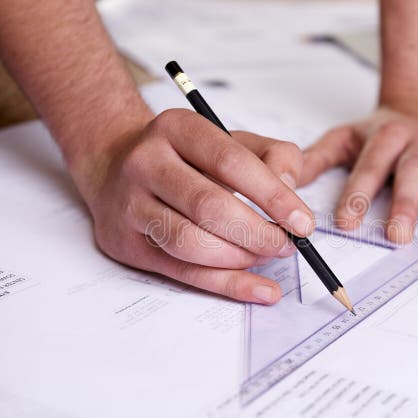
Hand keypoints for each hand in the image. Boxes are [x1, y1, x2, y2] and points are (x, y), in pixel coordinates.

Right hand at [72, 109, 314, 304]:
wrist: (114, 167)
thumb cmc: (186, 157)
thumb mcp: (232, 141)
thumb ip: (273, 156)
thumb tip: (290, 191)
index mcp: (176, 128)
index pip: (230, 161)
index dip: (272, 195)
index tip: (302, 221)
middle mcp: (146, 162)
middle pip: (209, 206)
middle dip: (258, 233)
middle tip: (287, 245)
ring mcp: (131, 204)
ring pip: (190, 243)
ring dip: (239, 258)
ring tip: (265, 256)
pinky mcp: (126, 243)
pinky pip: (181, 271)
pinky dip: (226, 284)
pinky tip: (258, 289)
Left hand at [300, 103, 417, 243]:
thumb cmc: (381, 133)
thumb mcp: (346, 137)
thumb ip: (318, 158)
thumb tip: (285, 183)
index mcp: (386, 136)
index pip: (370, 167)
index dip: (358, 194)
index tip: (346, 223)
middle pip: (411, 173)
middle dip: (404, 204)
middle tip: (395, 235)